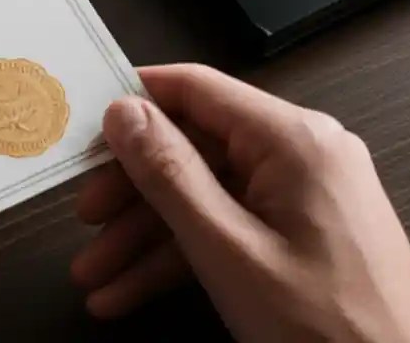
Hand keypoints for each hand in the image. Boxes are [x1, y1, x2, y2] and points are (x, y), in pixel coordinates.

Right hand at [71, 65, 409, 342]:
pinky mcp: (304, 233)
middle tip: (84, 221)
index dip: (132, 103)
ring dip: (146, 237)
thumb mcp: (228, 250)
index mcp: (293, 140)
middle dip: (131, 193)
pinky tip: (131, 292)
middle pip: (193, 149)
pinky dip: (182, 256)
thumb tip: (124, 112)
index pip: (196, 89)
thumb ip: (170, 175)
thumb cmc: (328, 328)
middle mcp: (303, 154)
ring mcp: (306, 195)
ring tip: (95, 278)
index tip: (80, 125)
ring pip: (204, 196)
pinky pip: (229, 227)